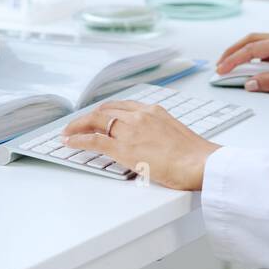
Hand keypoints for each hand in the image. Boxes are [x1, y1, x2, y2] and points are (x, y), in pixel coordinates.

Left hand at [61, 100, 220, 190]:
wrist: (201, 163)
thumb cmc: (196, 156)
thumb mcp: (176, 136)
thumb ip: (160, 134)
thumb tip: (153, 145)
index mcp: (154, 111)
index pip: (122, 105)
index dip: (105, 110)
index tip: (96, 115)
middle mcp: (140, 115)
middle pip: (105, 110)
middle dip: (87, 117)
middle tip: (76, 124)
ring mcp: (131, 129)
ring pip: (96, 121)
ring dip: (78, 126)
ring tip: (66, 133)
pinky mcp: (124, 147)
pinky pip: (94, 139)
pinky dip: (78, 139)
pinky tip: (68, 142)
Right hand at [215, 32, 268, 93]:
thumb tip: (250, 83)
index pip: (252, 48)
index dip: (233, 60)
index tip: (220, 69)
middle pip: (252, 40)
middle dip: (233, 51)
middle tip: (220, 65)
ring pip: (260, 43)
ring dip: (244, 53)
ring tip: (231, 66)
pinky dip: (256, 56)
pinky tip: (252, 67)